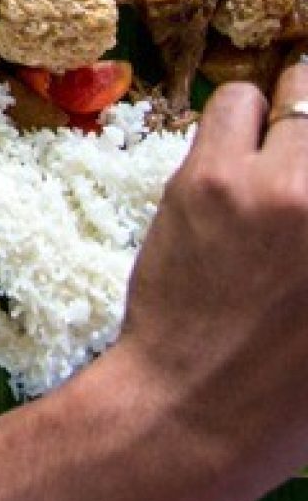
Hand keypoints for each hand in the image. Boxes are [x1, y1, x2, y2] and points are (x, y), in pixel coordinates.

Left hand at [104, 62, 307, 498]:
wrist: (202, 406)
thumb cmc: (292, 391)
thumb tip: (305, 200)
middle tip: (305, 140)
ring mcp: (282, 187)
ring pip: (296, 94)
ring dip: (289, 112)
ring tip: (279, 141)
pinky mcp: (213, 176)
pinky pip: (233, 105)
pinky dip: (240, 116)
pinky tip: (238, 147)